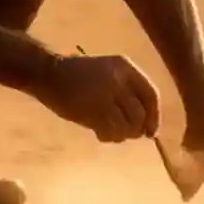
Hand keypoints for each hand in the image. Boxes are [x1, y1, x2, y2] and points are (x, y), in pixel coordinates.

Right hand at [33, 54, 159, 142]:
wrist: (48, 74)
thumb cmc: (78, 76)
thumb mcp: (108, 73)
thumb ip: (126, 93)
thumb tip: (145, 126)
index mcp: (125, 67)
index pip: (151, 94)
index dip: (154, 116)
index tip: (150, 132)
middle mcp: (119, 80)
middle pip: (140, 114)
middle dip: (136, 129)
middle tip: (127, 134)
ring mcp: (106, 95)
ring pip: (127, 126)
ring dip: (122, 135)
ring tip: (110, 132)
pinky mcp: (93, 110)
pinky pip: (111, 132)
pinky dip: (109, 137)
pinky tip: (100, 134)